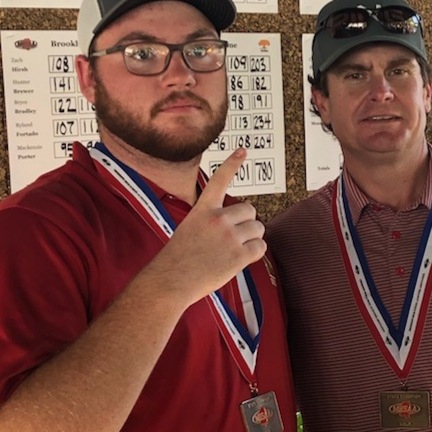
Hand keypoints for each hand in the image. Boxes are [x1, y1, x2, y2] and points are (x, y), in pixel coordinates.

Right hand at [151, 148, 265, 305]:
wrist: (171, 281)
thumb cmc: (177, 260)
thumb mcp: (188, 229)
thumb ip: (209, 223)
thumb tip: (232, 227)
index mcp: (202, 210)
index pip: (219, 181)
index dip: (232, 164)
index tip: (243, 150)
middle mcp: (218, 219)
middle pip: (250, 210)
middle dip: (246, 223)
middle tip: (235, 237)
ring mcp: (230, 237)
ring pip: (258, 228)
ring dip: (252, 238)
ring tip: (235, 250)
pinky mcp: (239, 255)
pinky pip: (260, 247)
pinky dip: (255, 253)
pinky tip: (241, 259)